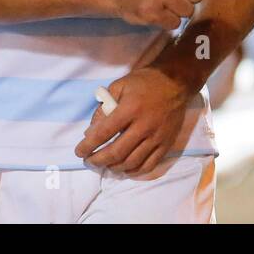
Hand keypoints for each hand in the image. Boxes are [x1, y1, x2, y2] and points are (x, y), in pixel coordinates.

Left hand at [74, 67, 192, 174]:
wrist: (175, 82)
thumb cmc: (144, 83)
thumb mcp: (119, 86)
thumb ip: (103, 108)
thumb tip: (91, 132)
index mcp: (130, 109)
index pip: (104, 133)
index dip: (88, 145)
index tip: (79, 151)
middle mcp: (144, 126)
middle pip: (117, 152)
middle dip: (98, 160)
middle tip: (88, 161)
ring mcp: (157, 137)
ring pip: (132, 162)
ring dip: (114, 167)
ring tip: (104, 165)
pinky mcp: (166, 144)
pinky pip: (149, 164)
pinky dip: (134, 171)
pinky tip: (124, 169)